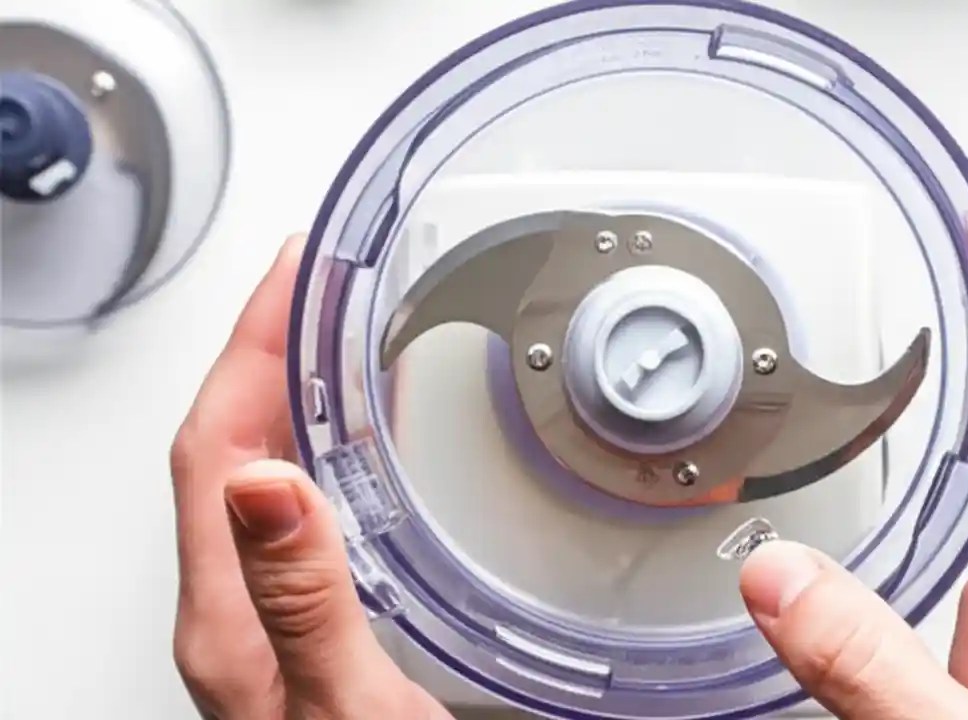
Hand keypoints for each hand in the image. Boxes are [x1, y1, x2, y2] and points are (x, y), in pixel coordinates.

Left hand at [170, 236, 448, 718]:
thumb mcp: (346, 706)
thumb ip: (303, 602)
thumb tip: (263, 484)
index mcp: (229, 614)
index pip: (215, 446)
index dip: (246, 349)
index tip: (290, 276)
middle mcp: (238, 606)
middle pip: (229, 444)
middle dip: (266, 347)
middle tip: (316, 280)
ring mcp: (273, 612)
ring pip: (265, 468)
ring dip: (294, 389)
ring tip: (337, 329)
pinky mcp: (314, 619)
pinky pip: (306, 504)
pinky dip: (332, 446)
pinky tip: (369, 433)